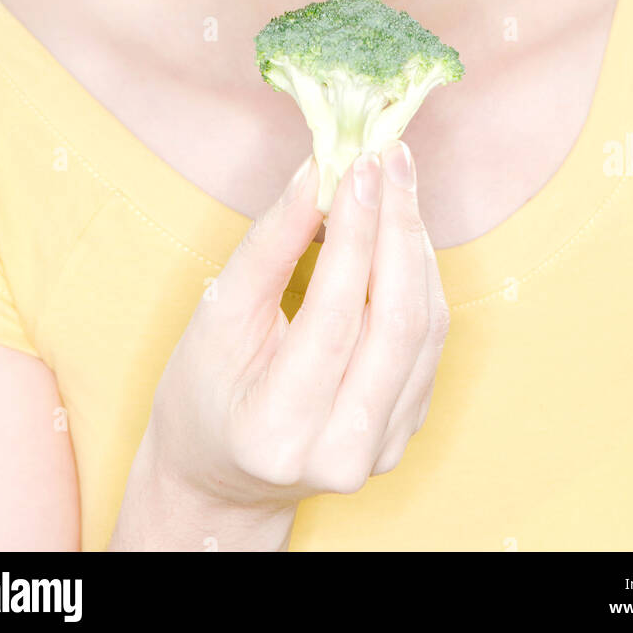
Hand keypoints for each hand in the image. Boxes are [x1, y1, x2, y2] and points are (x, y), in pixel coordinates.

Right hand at [144, 141, 449, 511]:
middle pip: (397, 322)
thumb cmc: (204, 389)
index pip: (335, 314)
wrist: (220, 473)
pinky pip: (429, 341)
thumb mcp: (219, 316)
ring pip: (426, 327)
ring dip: (415, 244)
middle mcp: (342, 453)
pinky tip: (398, 233)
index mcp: (279, 429)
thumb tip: (319, 171)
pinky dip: (418, 277)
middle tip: (390, 158)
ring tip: (395, 183)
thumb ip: (271, 245)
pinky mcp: (406, 433)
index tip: (358, 164)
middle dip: (398, 227)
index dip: (355, 232)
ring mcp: (382, 449)